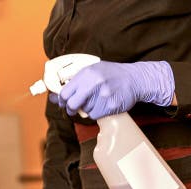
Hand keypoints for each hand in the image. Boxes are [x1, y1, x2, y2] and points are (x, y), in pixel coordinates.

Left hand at [51, 60, 174, 119]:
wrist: (135, 79)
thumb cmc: (112, 75)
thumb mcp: (93, 71)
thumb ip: (75, 81)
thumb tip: (54, 96)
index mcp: (87, 73)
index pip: (65, 92)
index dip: (61, 100)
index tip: (63, 102)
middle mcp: (94, 83)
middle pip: (72, 104)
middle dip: (70, 109)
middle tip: (73, 108)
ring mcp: (103, 95)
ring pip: (84, 110)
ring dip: (88, 108)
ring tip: (98, 99)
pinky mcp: (110, 106)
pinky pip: (95, 115)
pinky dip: (97, 113)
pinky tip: (104, 104)